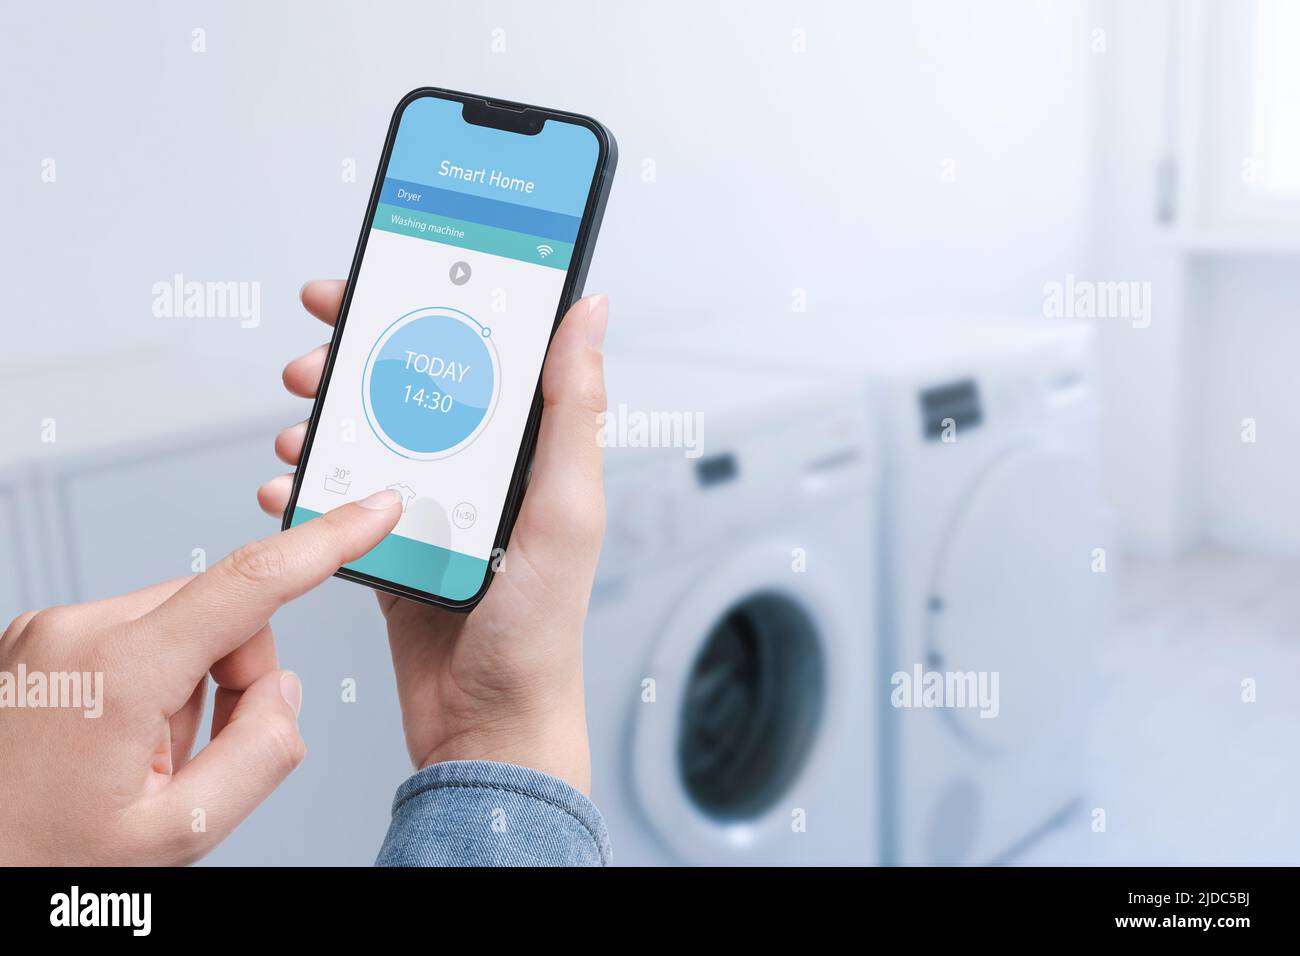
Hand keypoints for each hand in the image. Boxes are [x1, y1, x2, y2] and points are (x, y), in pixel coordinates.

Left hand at [0, 496, 401, 864]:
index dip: (326, 543)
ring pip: (180, 624)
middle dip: (236, 675)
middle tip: (199, 753)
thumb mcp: (180, 833)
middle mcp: (77, 630)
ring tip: (142, 756)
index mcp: (118, 671)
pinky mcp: (37, 639)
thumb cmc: (42, 860)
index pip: (250, 582)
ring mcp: (49, 631)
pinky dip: (150, 681)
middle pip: (221, 612)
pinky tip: (116, 739)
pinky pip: (135, 635)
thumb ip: (260, 754)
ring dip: (189, 684)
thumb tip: (282, 691)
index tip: (374, 511)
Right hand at [259, 282, 608, 792]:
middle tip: (314, 358)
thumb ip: (571, 412)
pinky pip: (343, 501)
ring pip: (369, 438)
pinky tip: (283, 486)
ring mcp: (435, 510)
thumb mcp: (564, 510)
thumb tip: (588, 313)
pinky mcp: (395, 549)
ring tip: (296, 427)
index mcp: (528, 453)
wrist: (488, 727)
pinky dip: (307, 488)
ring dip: (324, 422)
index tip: (373, 284)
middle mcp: (483, 474)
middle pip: (411, 388)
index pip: (479, 355)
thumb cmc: (541, 632)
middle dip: (355, 363)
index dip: (427, 309)